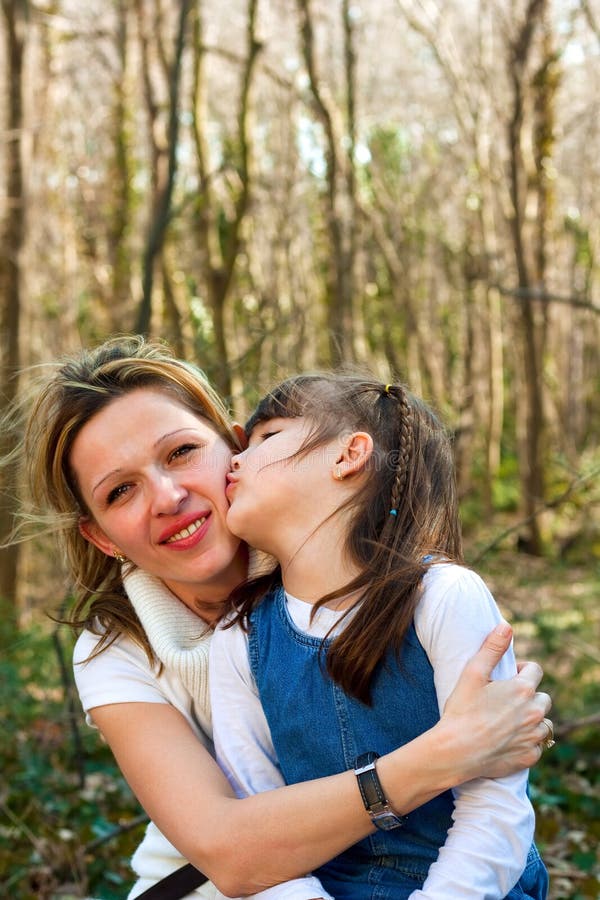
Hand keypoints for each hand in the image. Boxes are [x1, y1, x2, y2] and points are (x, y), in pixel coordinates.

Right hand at [442, 622, 551, 779]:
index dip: (521, 671)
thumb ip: (492, 648)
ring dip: (532, 720)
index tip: (507, 678)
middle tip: (506, 701)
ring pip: (544, 723)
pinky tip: (510, 740)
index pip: (535, 671)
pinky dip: (528, 741)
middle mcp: (534, 712)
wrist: (456, 751)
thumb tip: (506, 627)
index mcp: (522, 689)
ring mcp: (533, 736)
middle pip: (543, 698)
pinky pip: (537, 745)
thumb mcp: (473, 673)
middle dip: (529, 696)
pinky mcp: (529, 756)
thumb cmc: (462, 710)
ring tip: (510, 721)